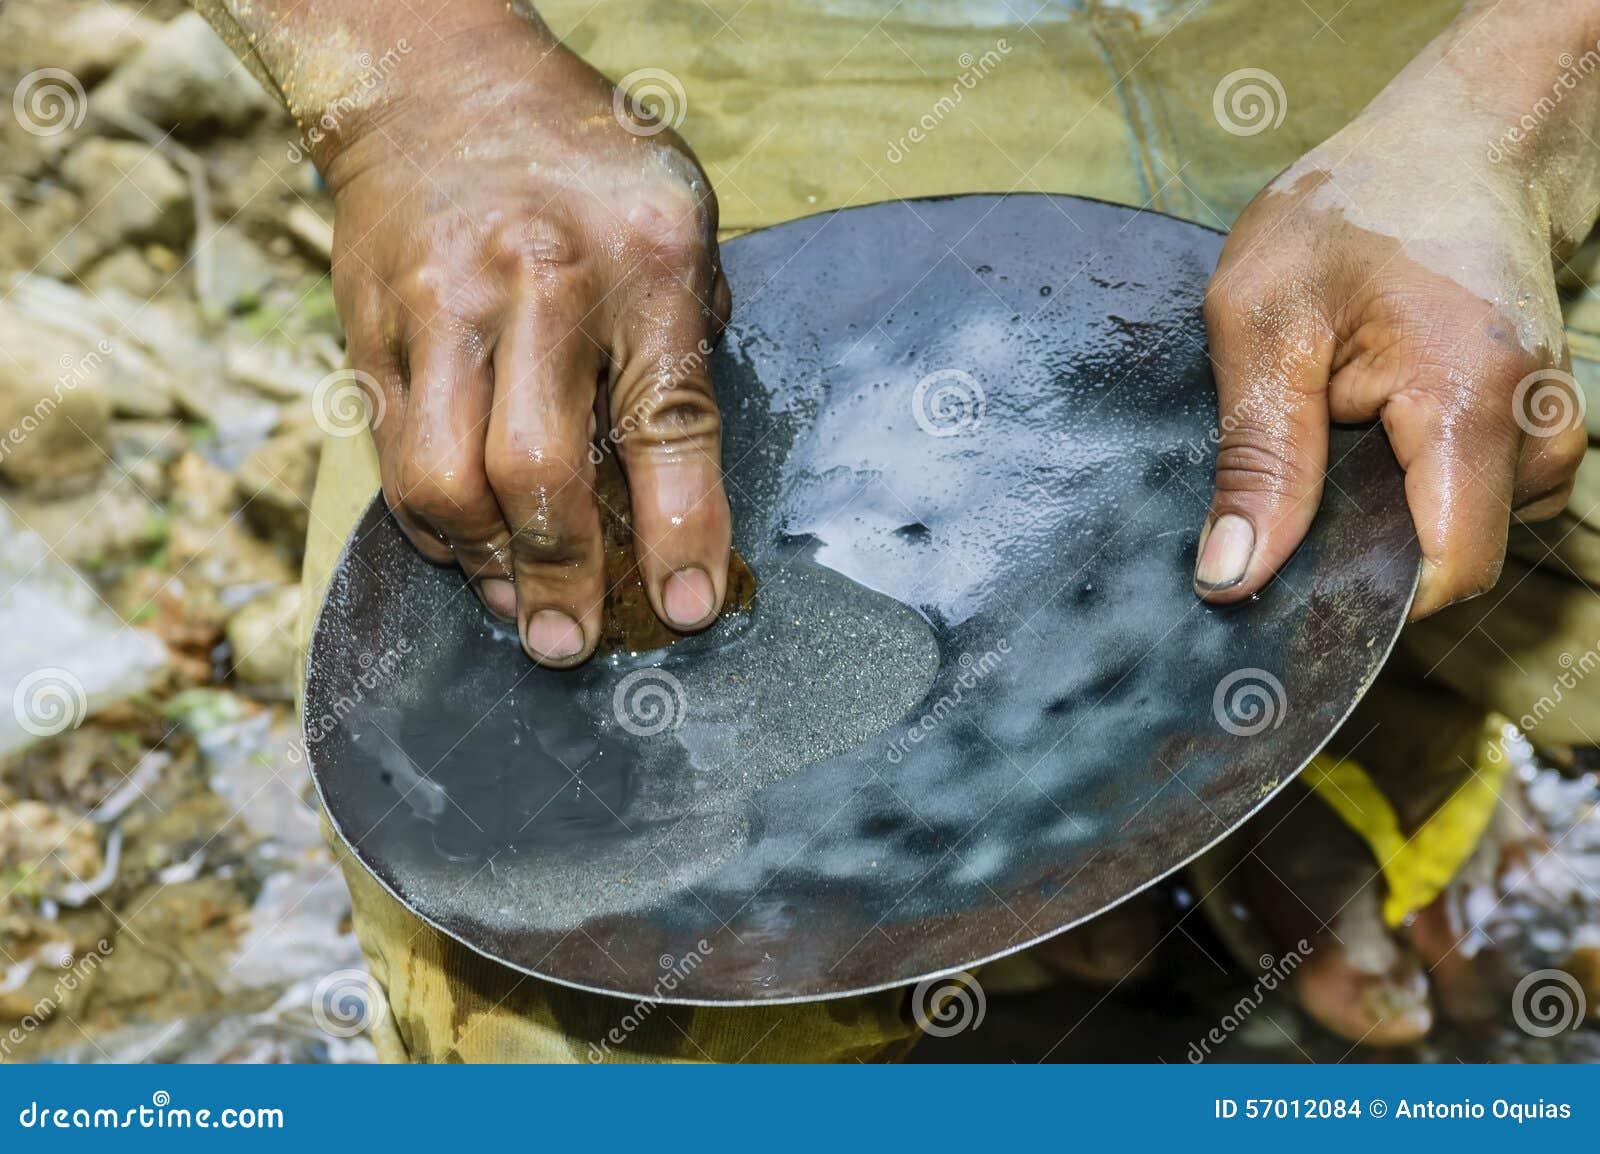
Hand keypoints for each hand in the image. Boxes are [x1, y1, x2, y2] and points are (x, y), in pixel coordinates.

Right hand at [320, 21, 731, 664]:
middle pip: (538, 468)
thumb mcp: (680, 219)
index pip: (666, 424)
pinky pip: (393, 458)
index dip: (680, 531)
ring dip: (486, 568)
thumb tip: (683, 489)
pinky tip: (472, 552)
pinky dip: (434, 527)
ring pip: (444, 480)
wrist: (436, 81)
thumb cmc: (585, 161)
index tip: (686, 609)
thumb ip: (688, 342)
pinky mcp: (371, 329)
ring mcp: (442, 305)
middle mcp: (540, 282)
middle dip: (564, 576)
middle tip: (577, 641)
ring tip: (523, 608)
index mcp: (643, 259)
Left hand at [1194, 5, 1595, 618]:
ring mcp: (1544, 422)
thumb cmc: (1352, 209)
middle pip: (1456, 559)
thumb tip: (1231, 578)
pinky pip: (1474, 493)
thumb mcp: (1265, 321)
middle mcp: (1536, 424)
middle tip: (1288, 501)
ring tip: (1329, 443)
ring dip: (1389, 515)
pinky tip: (1364, 437)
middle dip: (1370, 557)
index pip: (1450, 571)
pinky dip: (1414, 485)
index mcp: (1472, 401)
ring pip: (1465, 529)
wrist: (1454, 139)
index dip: (1368, 601)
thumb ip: (1258, 457)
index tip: (1289, 591)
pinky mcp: (1531, 419)